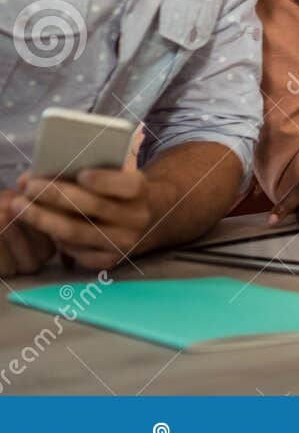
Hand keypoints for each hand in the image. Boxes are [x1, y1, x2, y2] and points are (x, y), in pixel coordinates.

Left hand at [2, 168, 151, 269]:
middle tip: (30, 187)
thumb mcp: (113, 176)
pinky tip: (41, 226)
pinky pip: (74, 251)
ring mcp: (124, 242)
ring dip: (43, 219)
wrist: (143, 221)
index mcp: (141, 191)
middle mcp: (136, 218)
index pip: (127, 186)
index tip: (81, 174)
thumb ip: (79, 172)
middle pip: (93, 207)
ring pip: (76, 232)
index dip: (104, 180)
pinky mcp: (109, 261)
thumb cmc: (116, 191)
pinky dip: (54, 238)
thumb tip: (29, 178)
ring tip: (21, 207)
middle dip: (56, 196)